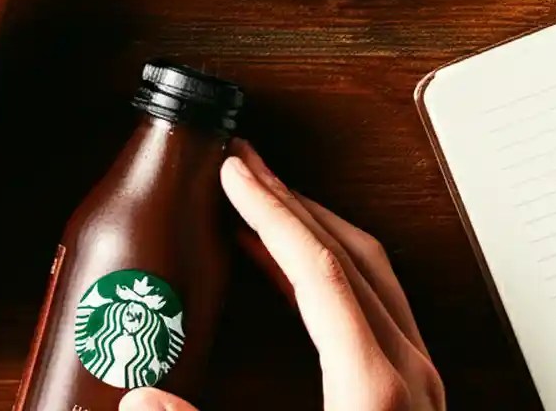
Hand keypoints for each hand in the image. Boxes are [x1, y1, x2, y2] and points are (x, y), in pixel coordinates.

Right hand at [121, 141, 444, 410]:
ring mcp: (415, 381)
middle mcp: (405, 372)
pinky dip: (325, 270)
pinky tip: (287, 276)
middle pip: (347, 254)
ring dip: (309, 230)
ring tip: (254, 209)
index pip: (316, 268)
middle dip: (288, 201)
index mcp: (373, 386)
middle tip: (240, 168)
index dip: (269, 210)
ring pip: (368, 274)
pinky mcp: (409, 393)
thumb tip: (140, 397)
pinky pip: (372, 304)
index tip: (233, 171)